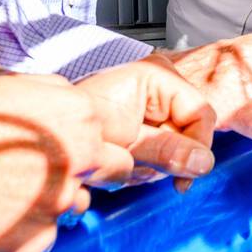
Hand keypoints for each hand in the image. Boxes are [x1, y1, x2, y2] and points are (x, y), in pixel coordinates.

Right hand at [0, 73, 139, 251]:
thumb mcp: (12, 84)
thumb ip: (52, 97)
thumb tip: (66, 105)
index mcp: (78, 114)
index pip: (115, 132)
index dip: (95, 141)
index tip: (79, 147)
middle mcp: (79, 156)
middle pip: (115, 170)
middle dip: (92, 172)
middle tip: (55, 172)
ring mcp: (60, 199)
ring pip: (77, 205)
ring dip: (54, 201)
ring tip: (12, 192)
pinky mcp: (36, 238)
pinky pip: (45, 236)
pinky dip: (25, 229)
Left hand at [76, 53, 215, 190]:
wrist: (47, 140)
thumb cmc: (76, 128)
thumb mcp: (128, 142)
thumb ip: (167, 149)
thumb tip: (204, 162)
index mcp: (158, 76)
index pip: (201, 113)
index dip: (198, 146)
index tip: (185, 175)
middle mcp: (160, 85)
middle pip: (192, 131)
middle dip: (171, 157)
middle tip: (144, 167)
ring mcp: (154, 105)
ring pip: (181, 145)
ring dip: (158, 164)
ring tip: (130, 163)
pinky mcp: (147, 125)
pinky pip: (165, 151)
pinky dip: (150, 165)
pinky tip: (131, 163)